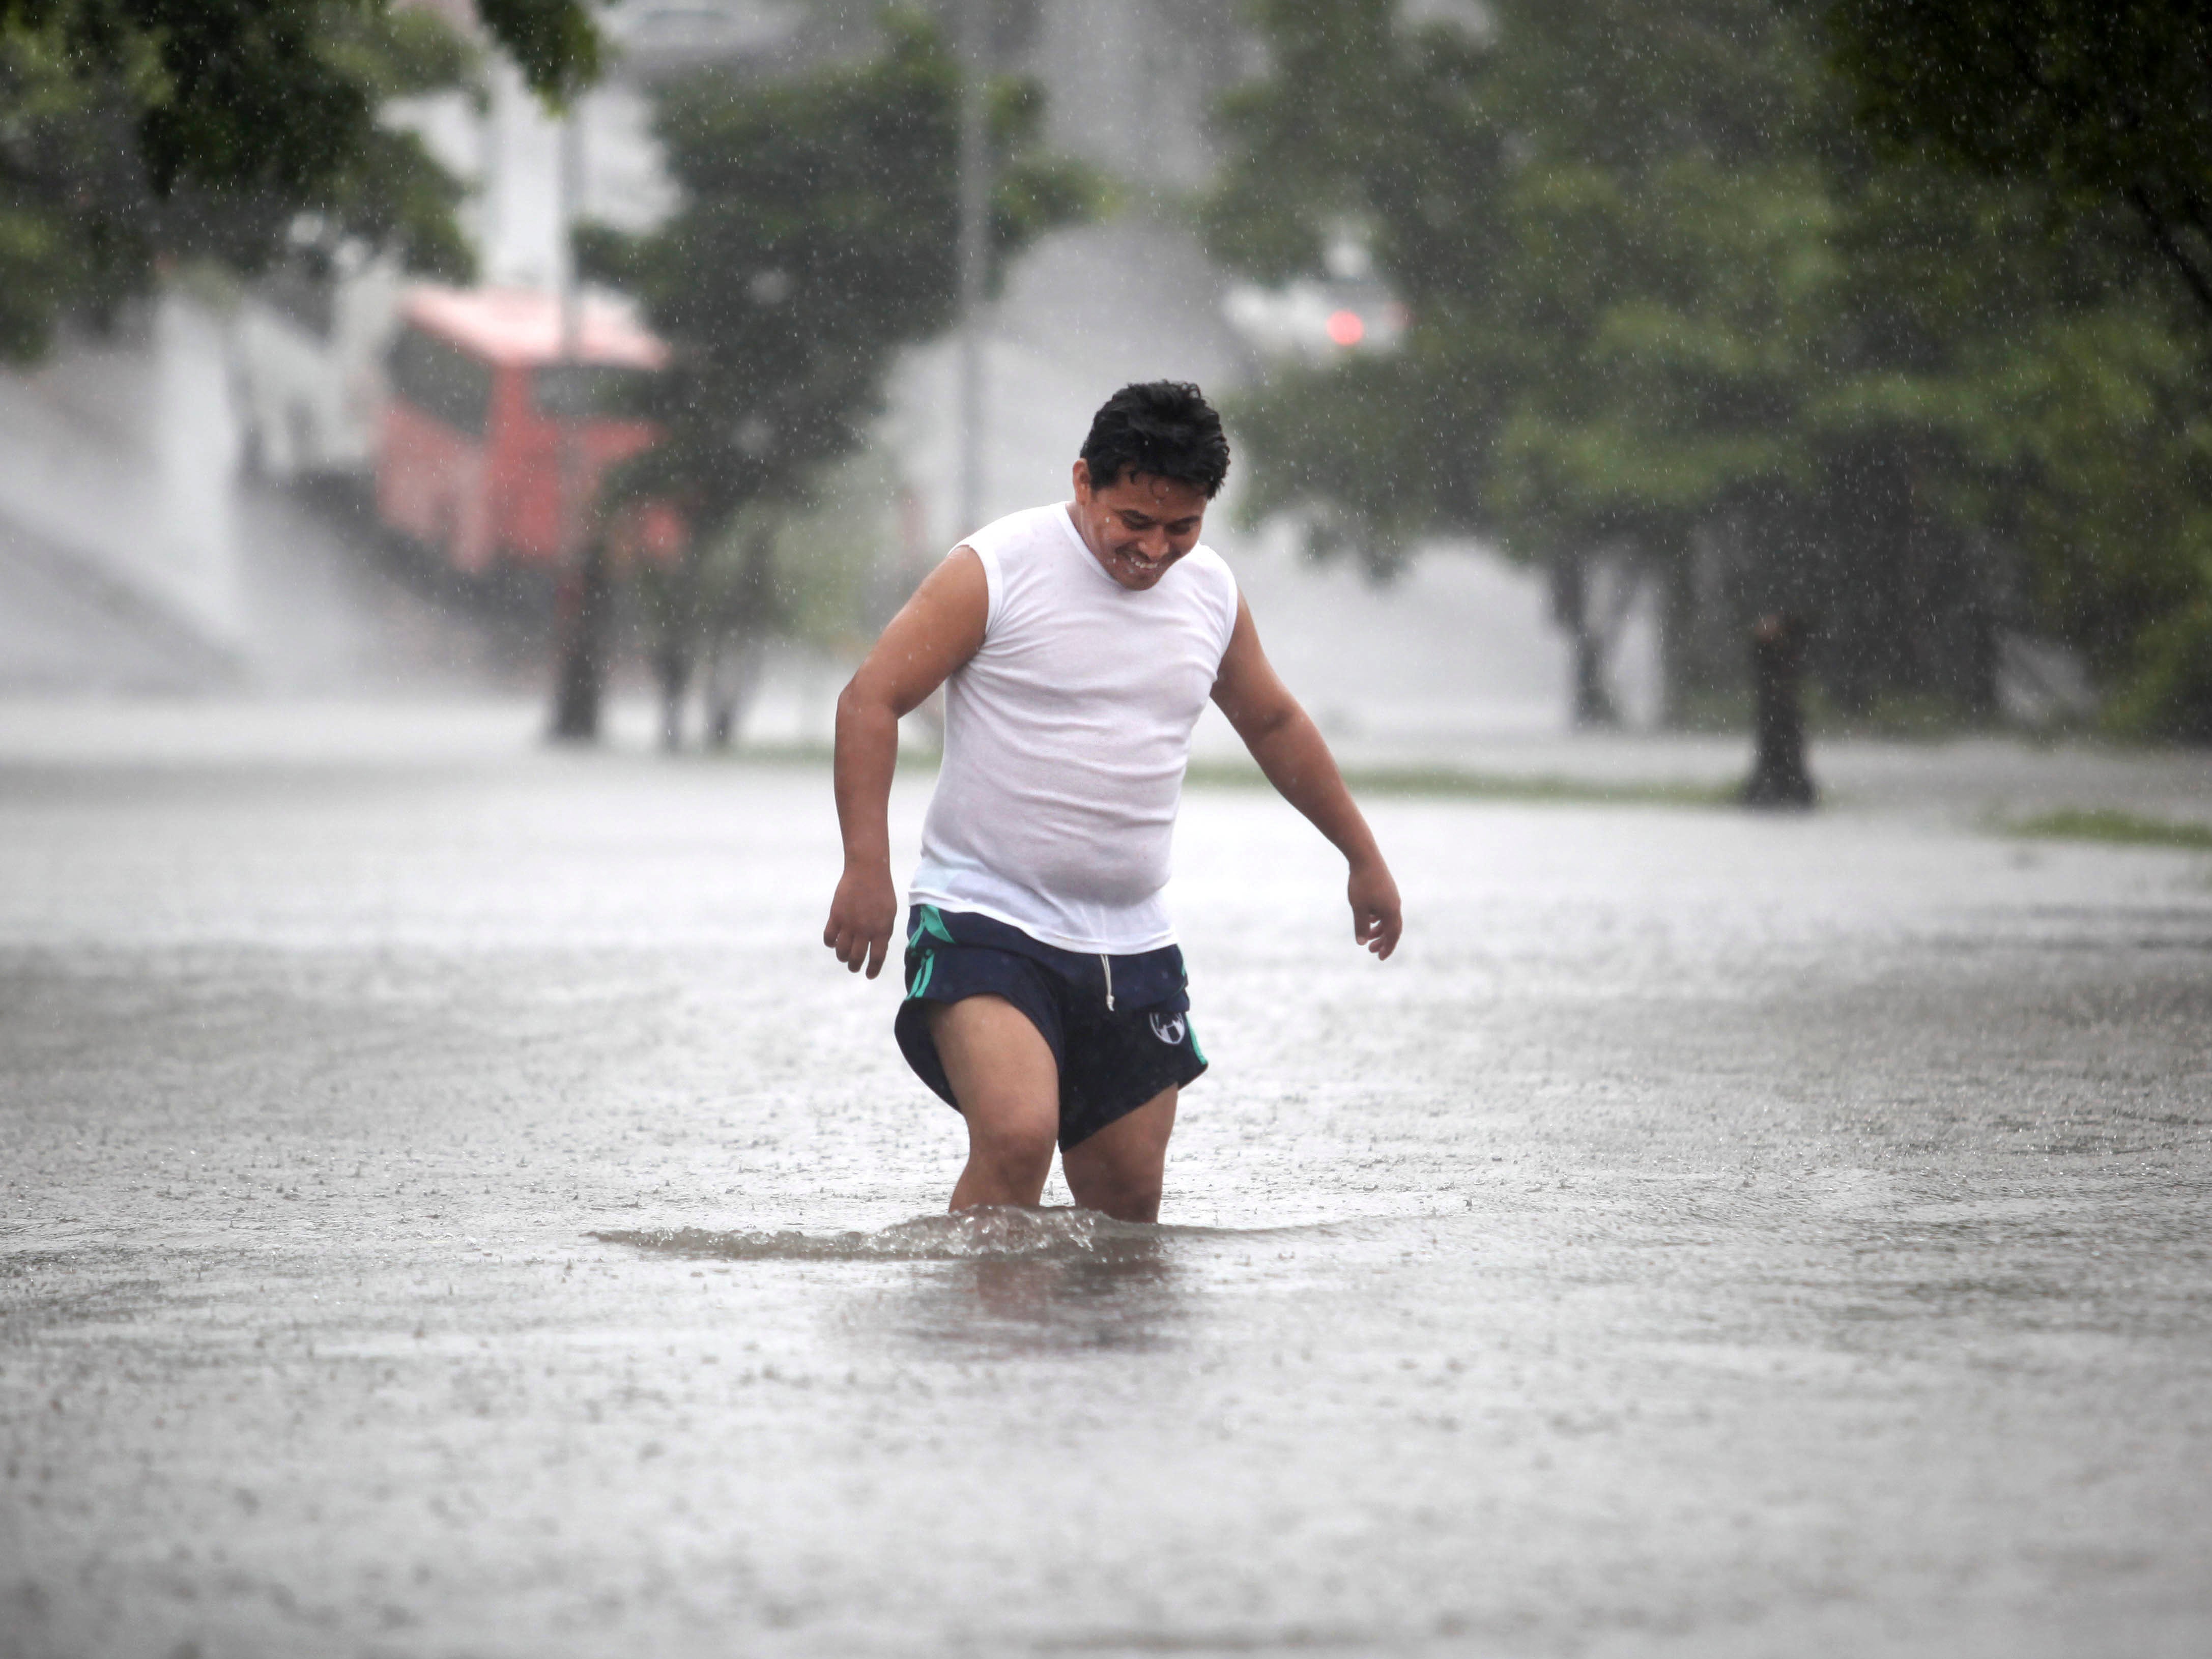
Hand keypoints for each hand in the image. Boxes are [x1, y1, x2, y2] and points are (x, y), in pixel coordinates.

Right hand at [823, 861, 898, 977]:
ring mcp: (849, 924)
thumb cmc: (881, 892)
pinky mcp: (836, 916)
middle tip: (854, 966)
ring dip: (842, 957)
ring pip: (841, 951)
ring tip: (844, 956)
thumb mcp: (890, 914)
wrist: (867, 871)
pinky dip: (830, 943)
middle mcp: (865, 930)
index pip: (876, 958)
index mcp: (882, 930)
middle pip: (856, 958)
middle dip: (854, 966)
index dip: (872, 970)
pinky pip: (829, 937)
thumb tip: (876, 948)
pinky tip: (834, 941)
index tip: (869, 975)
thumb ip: (883, 932)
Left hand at [1348, 855, 1401, 959]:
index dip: (1387, 948)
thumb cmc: (1361, 883)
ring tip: (1367, 936)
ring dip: (1379, 929)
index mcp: (1391, 911)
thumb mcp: (1358, 908)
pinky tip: (1368, 917)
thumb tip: (1361, 943)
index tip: (1379, 958)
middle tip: (1371, 951)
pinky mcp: (1387, 888)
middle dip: (1383, 941)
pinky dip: (1378, 917)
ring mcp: (1392, 895)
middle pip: (1393, 928)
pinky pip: (1386, 908)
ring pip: (1389, 918)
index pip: (1393, 935)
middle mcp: (1395, 904)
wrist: (1365, 856)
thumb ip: (1361, 926)